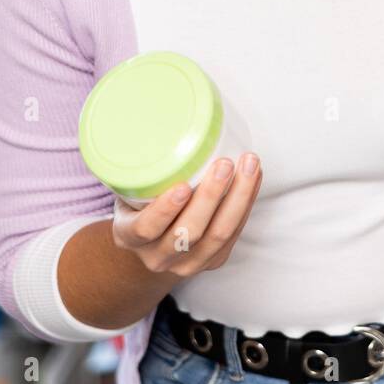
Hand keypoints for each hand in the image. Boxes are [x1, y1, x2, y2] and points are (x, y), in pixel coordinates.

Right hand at [112, 153, 261, 279]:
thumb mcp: (130, 191)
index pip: (146, 228)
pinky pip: (234, 235)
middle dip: (210, 197)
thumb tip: (163, 119)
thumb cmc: (139, 206)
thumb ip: (142, 170)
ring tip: (249, 165)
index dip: (164, 210)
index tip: (182, 186)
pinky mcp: (213, 261)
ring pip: (218, 235)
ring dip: (238, 198)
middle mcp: (157, 256)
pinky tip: (253, 178)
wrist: (149, 246)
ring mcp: (187, 264)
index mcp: (129, 237)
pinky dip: (246, 203)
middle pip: (189, 233)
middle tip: (224, 164)